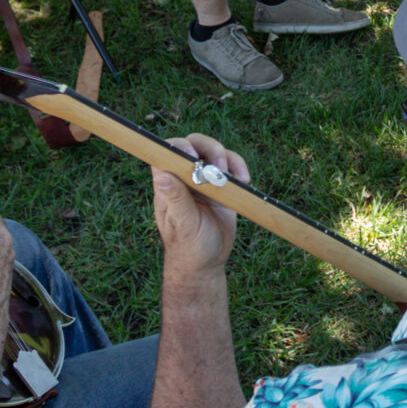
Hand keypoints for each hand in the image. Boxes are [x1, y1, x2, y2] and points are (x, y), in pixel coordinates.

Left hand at [152, 133, 244, 276]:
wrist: (208, 262)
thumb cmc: (188, 246)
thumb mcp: (182, 224)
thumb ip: (176, 199)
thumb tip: (161, 176)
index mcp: (169, 184)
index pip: (166, 153)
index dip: (179, 148)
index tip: (194, 157)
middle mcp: (185, 177)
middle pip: (193, 145)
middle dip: (209, 149)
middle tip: (219, 166)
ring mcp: (204, 179)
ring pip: (214, 151)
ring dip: (226, 158)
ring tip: (233, 178)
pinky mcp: (222, 186)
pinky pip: (231, 166)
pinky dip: (239, 168)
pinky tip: (244, 181)